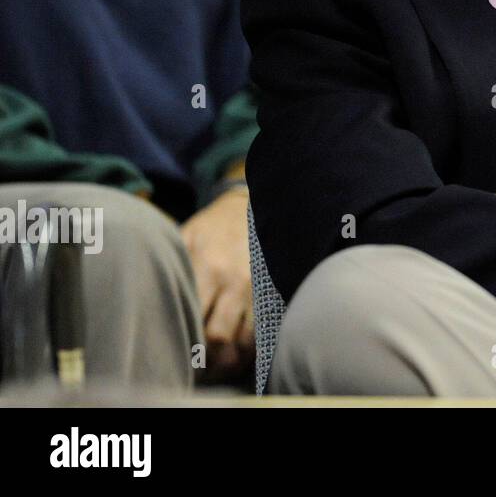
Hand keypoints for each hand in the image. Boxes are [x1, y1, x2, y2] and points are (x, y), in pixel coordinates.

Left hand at [180, 186, 254, 378]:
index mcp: (208, 268)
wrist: (249, 208)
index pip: (194, 319)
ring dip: (229, 359)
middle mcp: (235, 281)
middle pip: (219, 337)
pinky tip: (237, 355)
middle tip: (194, 370)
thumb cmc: (211, 227)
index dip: (184, 345)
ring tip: (215, 367)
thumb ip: (168, 266)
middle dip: (206, 361)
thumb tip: (142, 296)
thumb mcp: (184, 237)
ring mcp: (258, 288)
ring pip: (245, 340)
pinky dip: (251, 349)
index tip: (174, 358)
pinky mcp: (271, 291)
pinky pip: (263, 330)